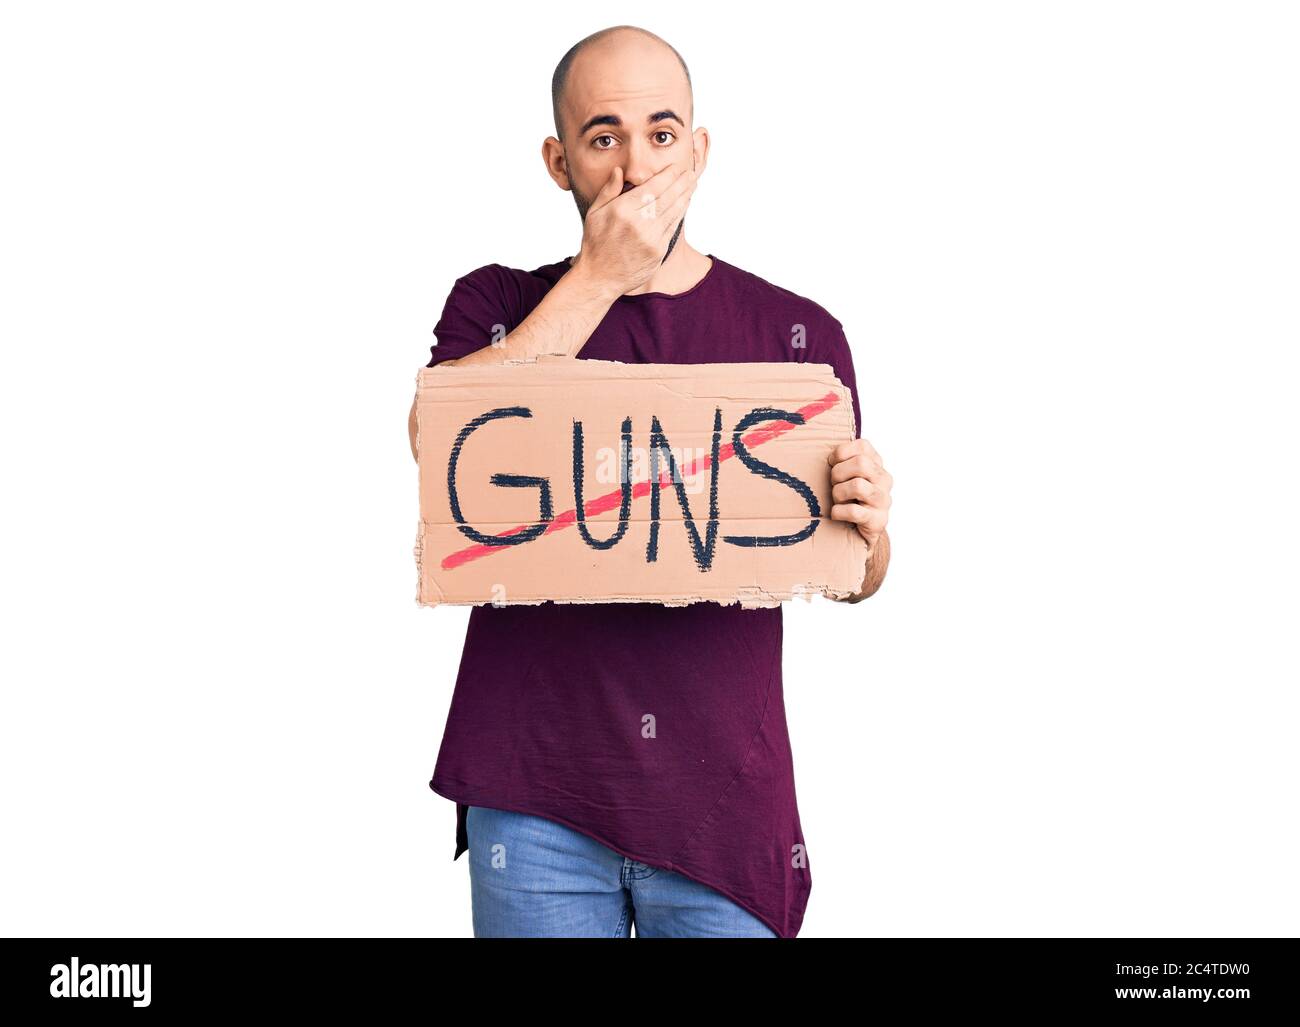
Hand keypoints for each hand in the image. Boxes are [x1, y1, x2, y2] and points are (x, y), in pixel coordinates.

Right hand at [571, 164, 697, 295]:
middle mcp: (638, 223)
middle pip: (666, 197)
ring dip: (685, 196)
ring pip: (673, 211)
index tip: (675, 168)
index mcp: (622, 210)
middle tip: (690, 173)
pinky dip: (680, 213)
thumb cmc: (595, 244)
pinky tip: (684, 204)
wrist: (600, 278)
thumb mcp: (594, 214)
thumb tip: (620, 170)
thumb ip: (609, 191)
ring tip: (692, 185)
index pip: (652, 187)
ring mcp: (651, 238)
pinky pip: (672, 227)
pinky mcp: (658, 251)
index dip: (667, 176)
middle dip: (681, 183)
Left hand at [828, 438, 892, 552]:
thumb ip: (841, 461)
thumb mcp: (847, 477)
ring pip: (858, 486)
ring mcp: (883, 500)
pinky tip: (836, 514)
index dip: (842, 453)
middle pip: (861, 464)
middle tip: (833, 484)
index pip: (863, 446)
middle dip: (838, 474)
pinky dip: (839, 512)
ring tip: (837, 500)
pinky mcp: (878, 520)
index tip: (832, 464)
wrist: (861, 533)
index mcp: (877, 465)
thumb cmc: (849, 499)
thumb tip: (823, 453)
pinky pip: (855, 511)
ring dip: (839, 493)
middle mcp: (884, 480)